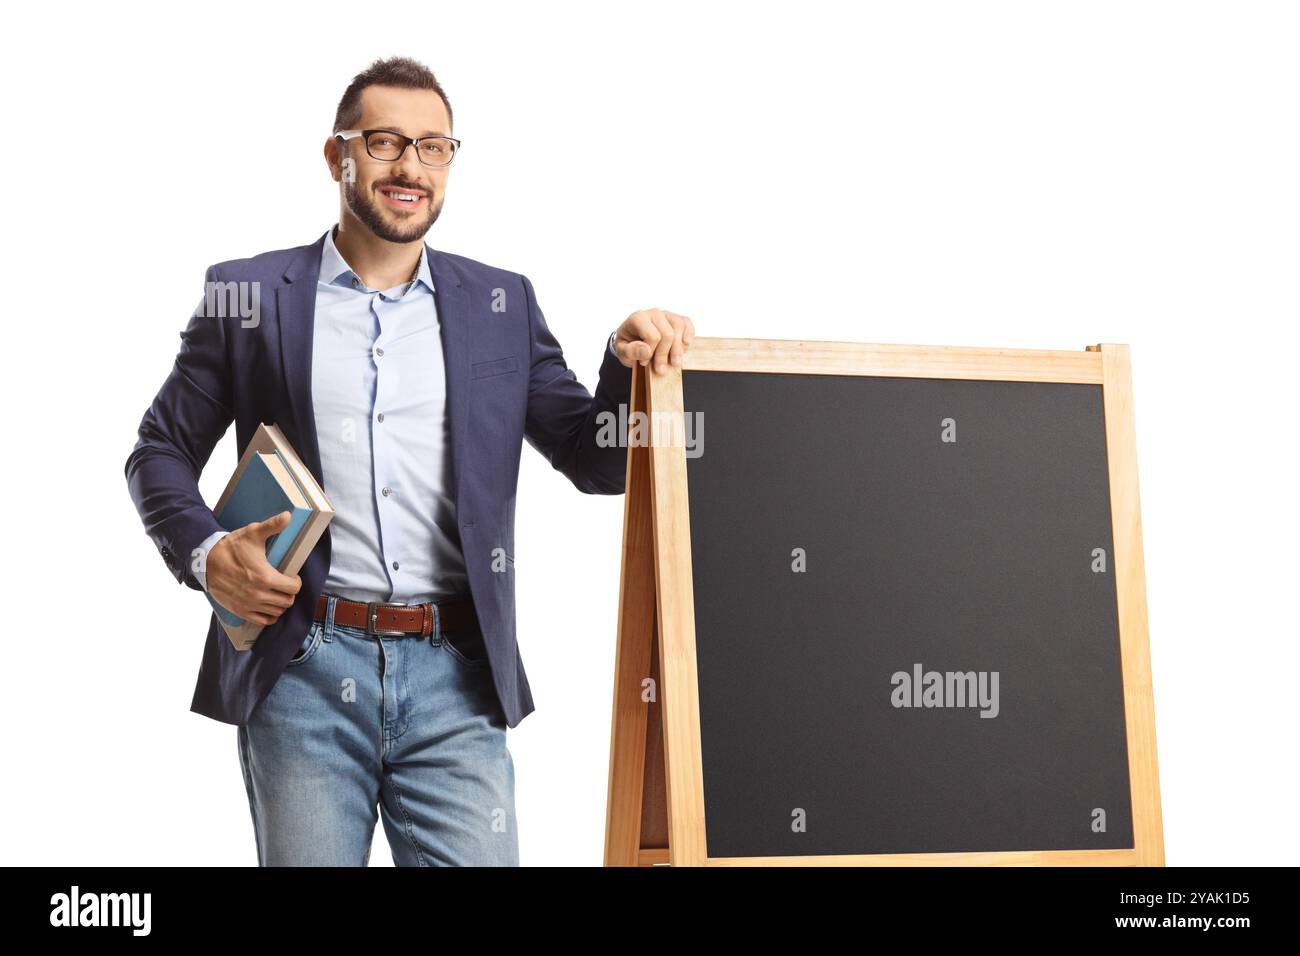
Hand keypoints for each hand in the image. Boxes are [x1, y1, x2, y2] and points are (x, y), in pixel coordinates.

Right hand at [206, 511, 302, 625]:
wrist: (206, 561)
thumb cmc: (231, 547)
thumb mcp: (252, 533)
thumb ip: (272, 525)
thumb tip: (288, 516)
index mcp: (265, 577)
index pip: (293, 588)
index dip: (296, 581)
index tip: (292, 576)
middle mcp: (259, 594)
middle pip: (287, 601)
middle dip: (290, 593)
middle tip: (286, 584)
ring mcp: (249, 604)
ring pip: (276, 612)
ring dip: (280, 603)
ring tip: (278, 593)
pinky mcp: (240, 611)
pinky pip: (263, 621)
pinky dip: (270, 616)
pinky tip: (269, 607)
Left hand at [613, 309, 694, 373]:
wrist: (632, 339)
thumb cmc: (628, 344)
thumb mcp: (622, 351)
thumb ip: (631, 351)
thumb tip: (646, 351)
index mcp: (638, 318)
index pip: (653, 336)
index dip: (651, 353)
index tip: (644, 362)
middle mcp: (653, 313)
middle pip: (668, 334)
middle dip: (665, 355)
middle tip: (660, 369)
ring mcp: (666, 314)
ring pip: (679, 328)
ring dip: (678, 349)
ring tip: (674, 363)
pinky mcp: (675, 318)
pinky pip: (686, 323)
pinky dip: (689, 334)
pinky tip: (686, 344)